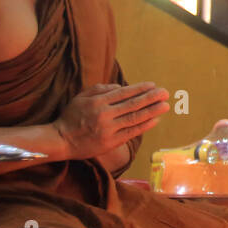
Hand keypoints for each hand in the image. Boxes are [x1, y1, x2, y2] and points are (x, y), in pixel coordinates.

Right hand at [54, 81, 168, 159]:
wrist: (61, 140)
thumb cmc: (71, 117)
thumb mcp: (80, 98)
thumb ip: (100, 89)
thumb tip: (120, 87)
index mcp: (97, 102)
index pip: (123, 93)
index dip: (140, 89)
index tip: (152, 85)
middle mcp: (104, 114)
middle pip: (132, 105)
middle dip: (151, 98)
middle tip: (165, 93)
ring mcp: (109, 129)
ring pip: (134, 118)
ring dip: (152, 111)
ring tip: (165, 105)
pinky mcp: (111, 142)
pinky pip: (131, 132)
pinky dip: (144, 125)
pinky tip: (155, 120)